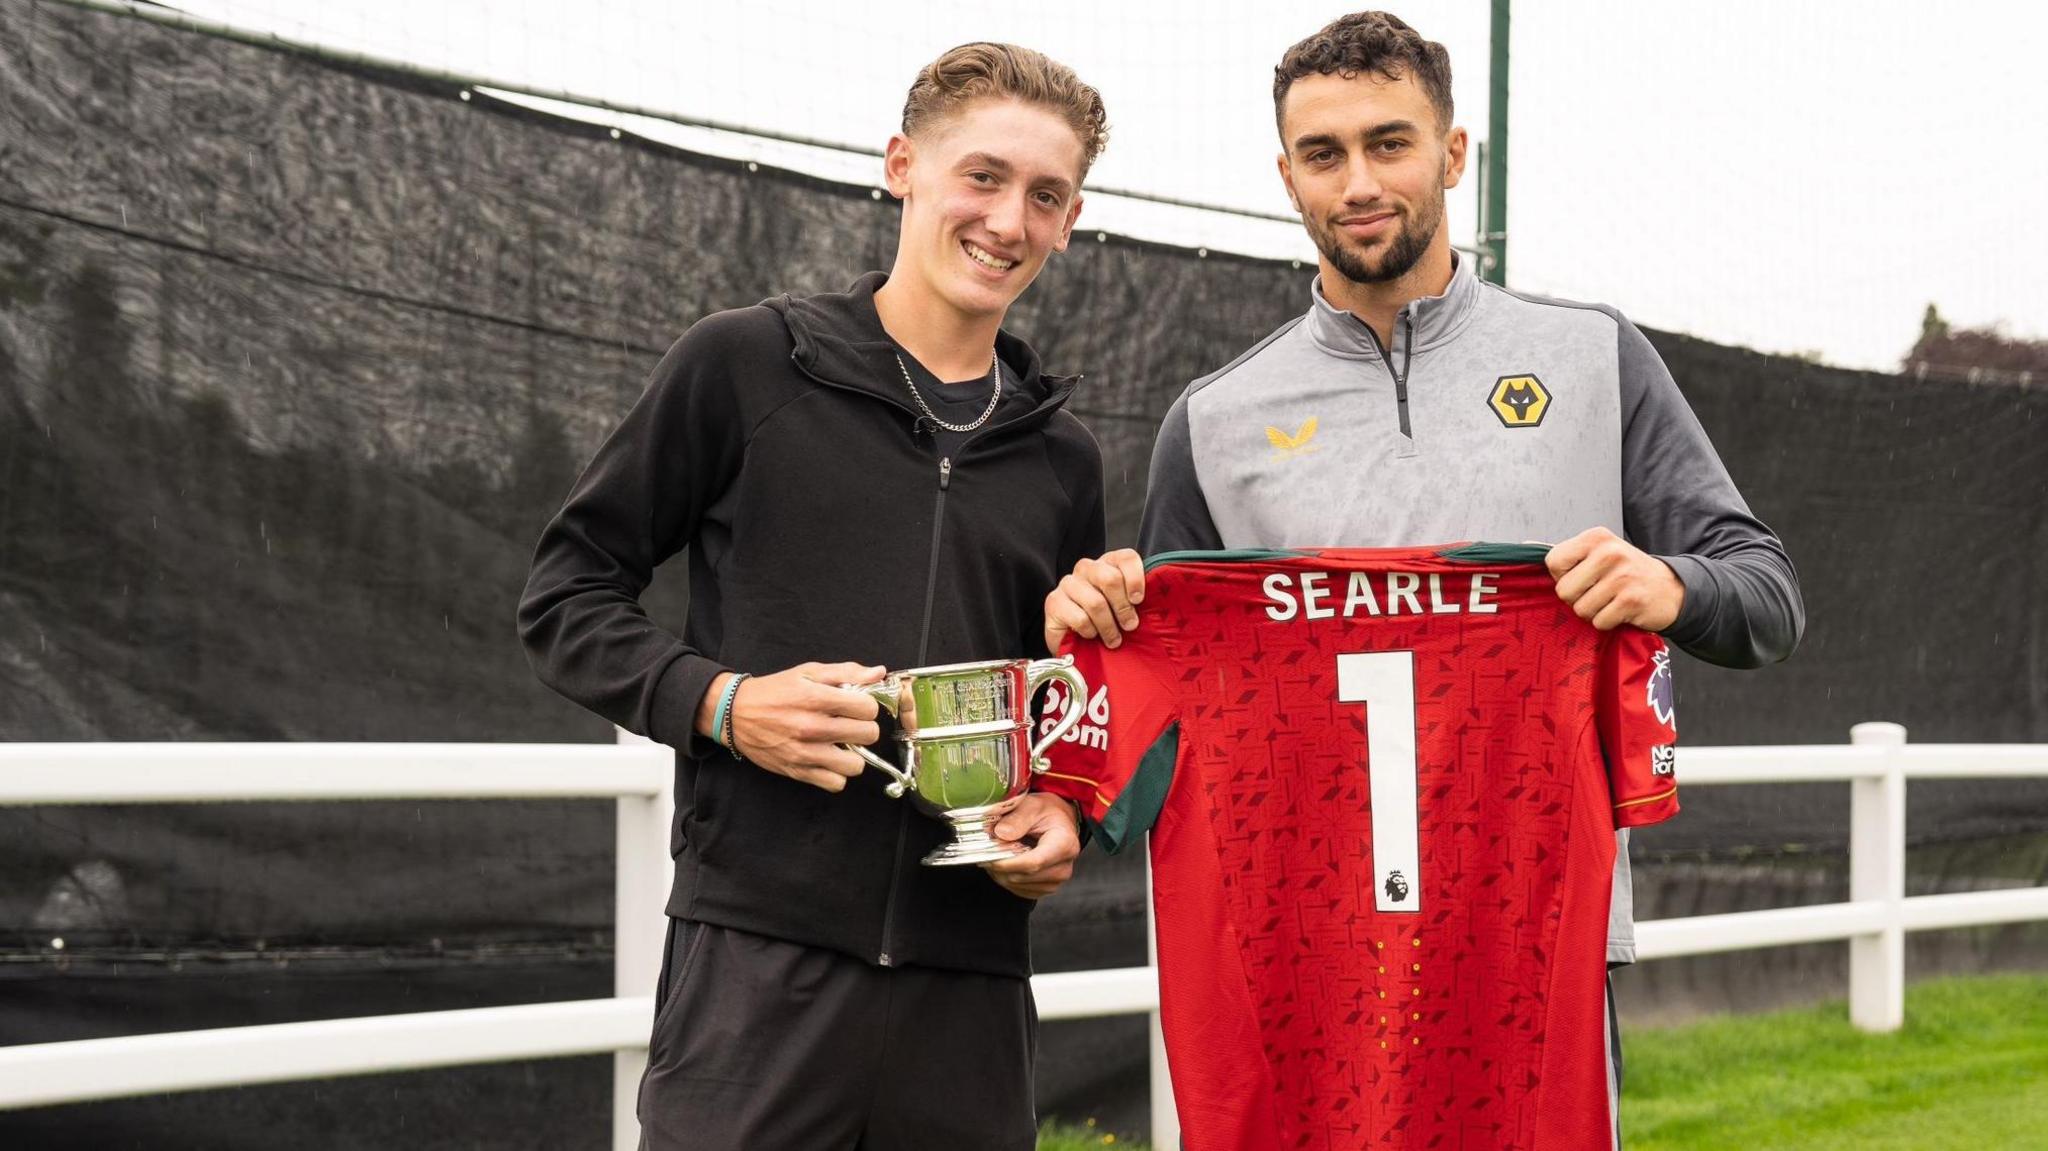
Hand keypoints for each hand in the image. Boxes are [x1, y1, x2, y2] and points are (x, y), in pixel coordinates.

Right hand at [698, 663, 886, 791]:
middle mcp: (811, 727)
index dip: (867, 706)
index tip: (858, 706)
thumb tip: (878, 673)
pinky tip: (829, 760)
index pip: (868, 708)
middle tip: (851, 725)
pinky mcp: (797, 771)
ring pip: (855, 765)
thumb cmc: (774, 691)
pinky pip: (834, 784)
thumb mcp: (807, 673)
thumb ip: (845, 672)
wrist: (735, 714)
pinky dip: (836, 774)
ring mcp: (804, 752)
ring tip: (842, 746)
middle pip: (868, 735)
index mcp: (815, 698)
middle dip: (864, 728)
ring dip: (853, 756)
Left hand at [982, 793, 1083, 898]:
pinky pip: (1018, 889)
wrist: (1057, 822)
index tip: (987, 856)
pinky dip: (1006, 878)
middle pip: (1022, 876)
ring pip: (1016, 884)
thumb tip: (1001, 834)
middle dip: (998, 866)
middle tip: (984, 850)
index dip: (1006, 862)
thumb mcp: (1031, 806)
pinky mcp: (1046, 888)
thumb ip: (1016, 819)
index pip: (1033, 863)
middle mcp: (1063, 867)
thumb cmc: (1045, 813)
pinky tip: (1005, 862)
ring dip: (1000, 872)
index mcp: (1064, 844)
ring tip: (995, 853)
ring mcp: (1056, 881)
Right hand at [1043, 549, 1145, 651]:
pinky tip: (1091, 635)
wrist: (1076, 643)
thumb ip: (1136, 602)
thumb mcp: (1125, 609)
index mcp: (1108, 564)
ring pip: (1095, 603)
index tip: (1139, 600)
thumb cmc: (1106, 622)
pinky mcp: (1054, 602)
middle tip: (1130, 625)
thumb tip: (1156, 607)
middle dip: (1123, 608)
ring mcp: (1068, 583)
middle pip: (1110, 579)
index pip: (1126, 557)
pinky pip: (1080, 618)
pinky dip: (1090, 632)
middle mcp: (1087, 568)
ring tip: (1114, 640)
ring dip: (1108, 627)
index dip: (1136, 579)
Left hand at [1545, 527, 1684, 631]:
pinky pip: (1599, 622)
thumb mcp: (1597, 553)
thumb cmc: (1625, 572)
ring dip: (1593, 612)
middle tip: (1598, 592)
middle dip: (1577, 598)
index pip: (1553, 562)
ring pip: (1581, 609)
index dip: (1562, 576)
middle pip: (1563, 590)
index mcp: (1595, 537)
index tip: (1581, 576)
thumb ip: (1564, 553)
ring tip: (1610, 601)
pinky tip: (1621, 610)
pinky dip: (1608, 622)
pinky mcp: (1632, 600)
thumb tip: (1524, 545)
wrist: (1670, 588)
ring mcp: (1622, 576)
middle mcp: (1609, 552)